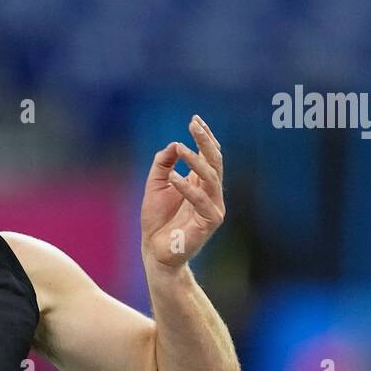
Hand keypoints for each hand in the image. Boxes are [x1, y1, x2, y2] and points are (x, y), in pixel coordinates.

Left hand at [140, 114, 225, 269]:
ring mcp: (213, 207)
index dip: (204, 137)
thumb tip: (171, 146)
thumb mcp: (155, 186)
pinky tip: (173, 177)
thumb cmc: (157, 220)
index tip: (195, 120)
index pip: (209, 155)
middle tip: (194, 125)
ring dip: (196, 161)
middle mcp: (211, 193)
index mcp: (201, 183)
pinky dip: (186, 188)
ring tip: (181, 147)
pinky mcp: (210, 222)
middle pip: (215, 162)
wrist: (155, 251)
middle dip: (205, 141)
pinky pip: (201, 201)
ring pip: (211, 178)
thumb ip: (162, 165)